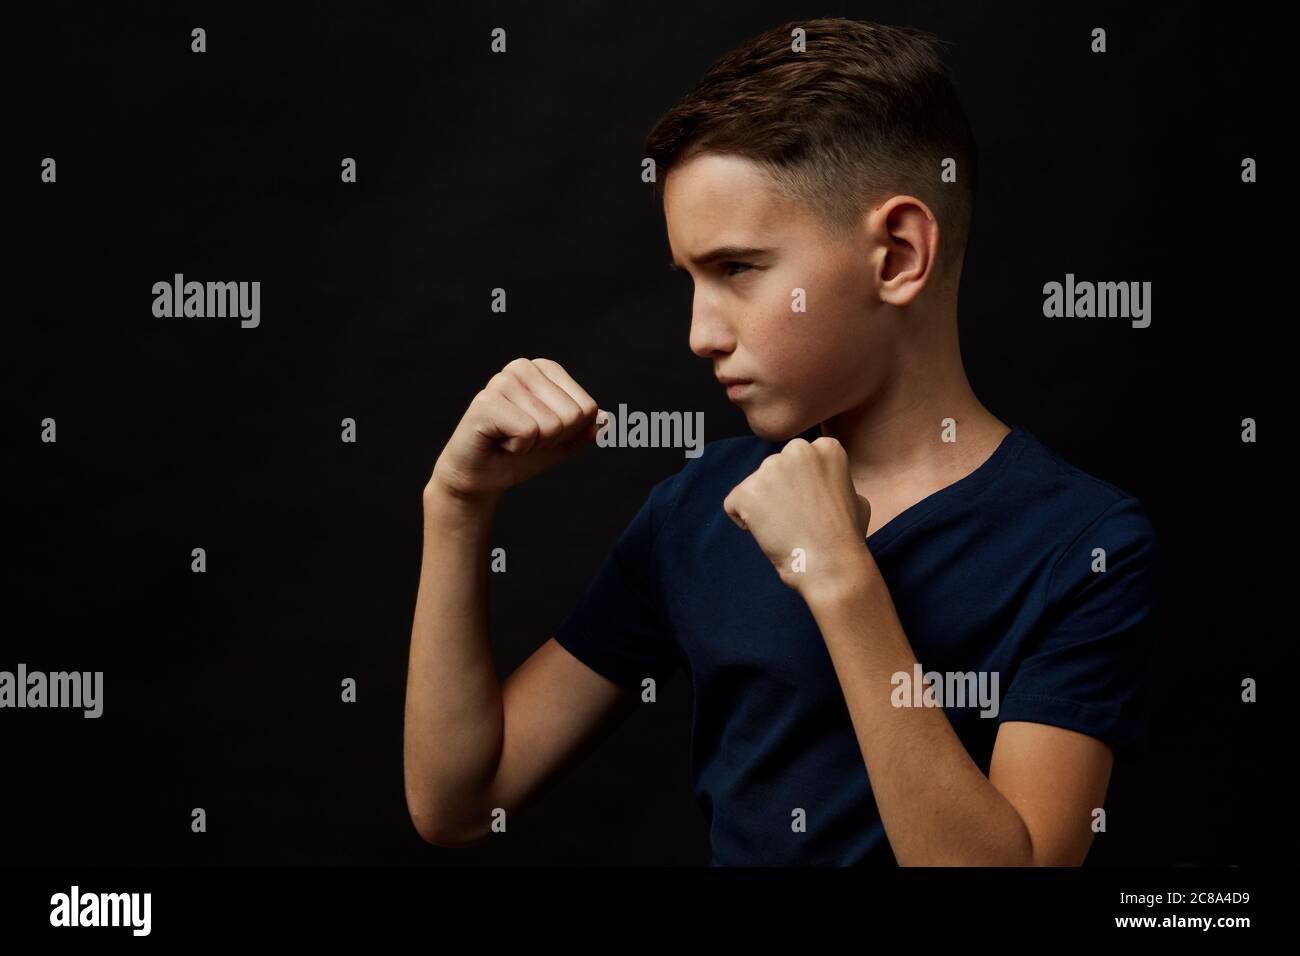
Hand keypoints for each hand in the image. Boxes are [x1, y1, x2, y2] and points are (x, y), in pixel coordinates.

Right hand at [429, 358, 602, 502]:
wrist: (480, 478)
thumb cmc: (518, 456)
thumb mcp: (561, 444)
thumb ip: (585, 431)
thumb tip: (608, 419)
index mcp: (545, 369)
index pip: (588, 408)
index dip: (568, 433)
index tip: (541, 434)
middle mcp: (523, 367)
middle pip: (572, 415)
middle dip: (552, 439)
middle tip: (523, 439)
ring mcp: (502, 382)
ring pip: (551, 426)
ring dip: (533, 445)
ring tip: (509, 439)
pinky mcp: (486, 402)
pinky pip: (528, 432)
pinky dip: (517, 448)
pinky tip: (499, 442)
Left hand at [722, 436, 872, 597]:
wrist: (831, 563)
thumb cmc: (846, 537)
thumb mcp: (857, 498)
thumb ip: (835, 482)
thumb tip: (824, 484)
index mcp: (825, 448)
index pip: (800, 461)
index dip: (804, 488)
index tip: (814, 508)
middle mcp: (797, 450)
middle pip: (776, 470)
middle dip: (781, 492)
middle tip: (797, 520)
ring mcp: (770, 468)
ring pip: (756, 486)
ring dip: (764, 506)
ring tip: (785, 529)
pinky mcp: (747, 490)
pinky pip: (733, 504)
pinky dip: (744, 521)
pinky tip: (768, 534)